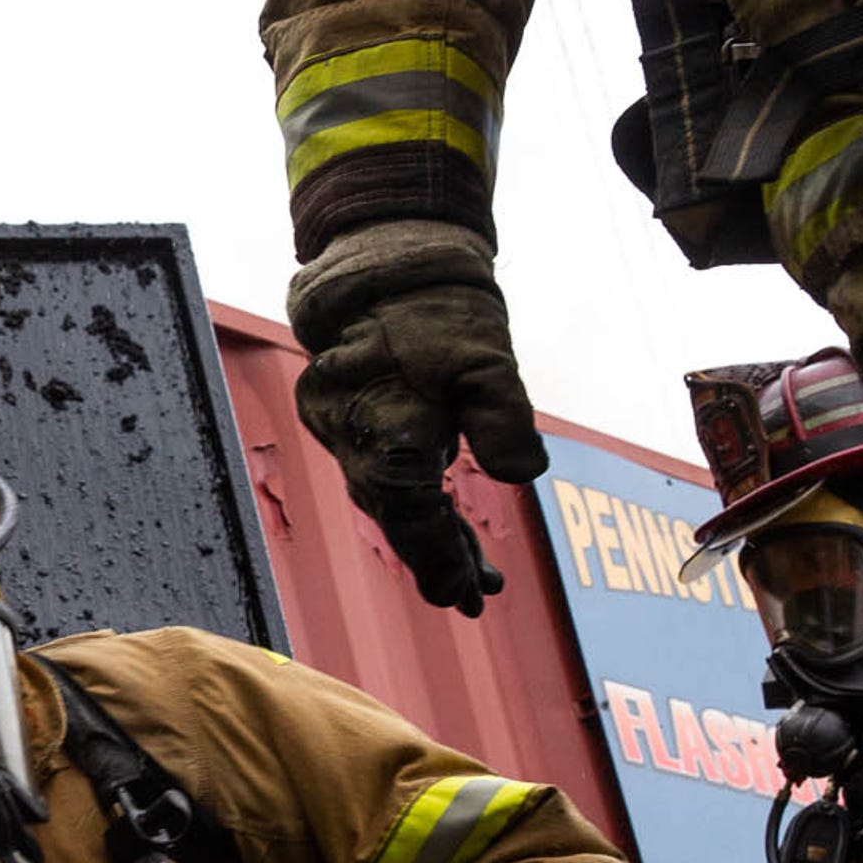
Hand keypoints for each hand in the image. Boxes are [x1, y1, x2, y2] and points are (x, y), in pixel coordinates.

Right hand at [285, 222, 544, 616]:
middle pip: (394, 516)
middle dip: (436, 559)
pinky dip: (413, 506)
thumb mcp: (486, 356)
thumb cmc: (438, 307)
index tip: (468, 592)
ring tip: (474, 575)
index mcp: (382, 419)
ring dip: (428, 538)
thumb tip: (521, 474)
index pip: (407, 510)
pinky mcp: (347, 422)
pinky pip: (379, 476)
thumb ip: (503, 417)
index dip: (437, 557)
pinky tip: (445, 528)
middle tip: (476, 598)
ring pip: (386, 501)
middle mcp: (349, 432)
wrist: (382, 263)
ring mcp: (341, 428)